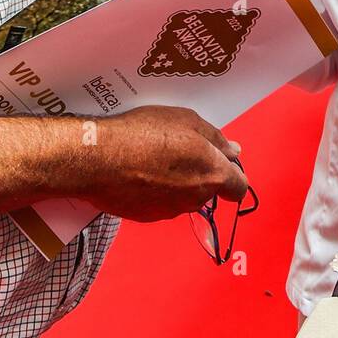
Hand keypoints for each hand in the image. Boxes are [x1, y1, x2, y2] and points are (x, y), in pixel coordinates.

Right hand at [81, 107, 247, 221]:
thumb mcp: (187, 120)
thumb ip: (215, 138)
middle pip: (208, 188)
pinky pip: (160, 202)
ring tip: (153, 157)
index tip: (223, 164)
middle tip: (178, 149)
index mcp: (211, 174)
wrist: (99, 159)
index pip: (238, 187)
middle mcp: (195, 198)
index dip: (233, 175)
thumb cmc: (145, 134)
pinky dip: (155, 190)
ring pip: (183, 196)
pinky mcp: (147, 217)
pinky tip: (138, 171)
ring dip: (176, 181)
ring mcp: (170, 210)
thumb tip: (233, 152)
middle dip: (199, 172)